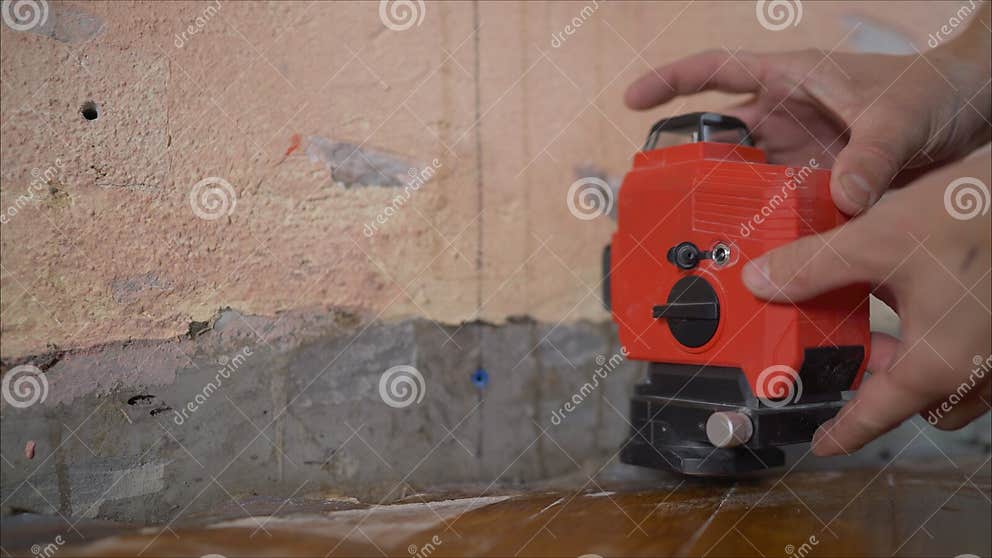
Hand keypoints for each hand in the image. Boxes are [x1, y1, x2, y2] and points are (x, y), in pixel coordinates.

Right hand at [624, 14, 989, 214]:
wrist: (979, 112)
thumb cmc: (938, 89)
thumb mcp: (900, 115)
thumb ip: (872, 154)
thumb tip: (846, 196)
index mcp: (791, 79)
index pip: (716, 72)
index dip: (671, 83)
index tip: (632, 101)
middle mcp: (789, 117)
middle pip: (723, 142)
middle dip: (694, 170)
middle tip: (667, 202)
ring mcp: (804, 155)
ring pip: (750, 183)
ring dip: (732, 210)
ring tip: (710, 241)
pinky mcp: (824, 187)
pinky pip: (785, 210)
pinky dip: (773, 231)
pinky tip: (763, 257)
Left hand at [739, 155, 990, 454]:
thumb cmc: (980, 215)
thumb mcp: (878, 238)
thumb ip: (813, 267)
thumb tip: (762, 280)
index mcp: (939, 363)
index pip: (878, 415)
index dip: (845, 432)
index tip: (824, 445)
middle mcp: (979, 371)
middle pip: (916, 400)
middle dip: (881, 381)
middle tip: (850, 354)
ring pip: (950, 381)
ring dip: (916, 360)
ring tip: (889, 316)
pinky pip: (976, 357)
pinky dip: (946, 340)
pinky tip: (932, 291)